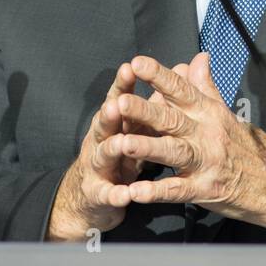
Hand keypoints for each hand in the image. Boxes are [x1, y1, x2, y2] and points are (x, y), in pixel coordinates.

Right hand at [45, 60, 160, 240]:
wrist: (90, 197)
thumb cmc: (119, 155)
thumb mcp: (134, 129)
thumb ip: (152, 103)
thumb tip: (175, 74)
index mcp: (113, 123)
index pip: (117, 99)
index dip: (122, 85)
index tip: (130, 67)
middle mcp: (101, 140)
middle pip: (106, 124)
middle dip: (111, 114)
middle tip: (117, 104)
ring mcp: (97, 167)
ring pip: (103, 156)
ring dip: (111, 149)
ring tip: (121, 143)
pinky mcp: (99, 194)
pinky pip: (107, 194)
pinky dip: (115, 194)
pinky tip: (124, 195)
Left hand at [115, 53, 265, 236]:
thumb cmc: (244, 145)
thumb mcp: (224, 111)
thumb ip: (206, 85)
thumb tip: (197, 57)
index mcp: (208, 112)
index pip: (182, 89)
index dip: (159, 76)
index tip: (137, 63)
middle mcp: (206, 133)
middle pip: (173, 119)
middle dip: (145, 110)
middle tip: (121, 101)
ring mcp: (206, 162)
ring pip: (173, 152)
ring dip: (147, 148)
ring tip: (123, 143)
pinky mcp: (205, 190)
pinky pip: (178, 190)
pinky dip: (157, 192)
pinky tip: (136, 191)